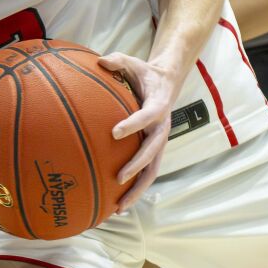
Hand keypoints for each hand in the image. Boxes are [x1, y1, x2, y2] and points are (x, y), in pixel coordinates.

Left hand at [99, 51, 178, 211]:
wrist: (167, 83)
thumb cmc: (145, 74)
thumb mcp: (134, 62)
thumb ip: (118, 61)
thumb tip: (100, 61)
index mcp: (158, 106)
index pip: (146, 117)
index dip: (133, 124)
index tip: (114, 132)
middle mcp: (162, 128)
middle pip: (153, 152)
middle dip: (136, 166)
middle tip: (119, 178)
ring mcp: (159, 142)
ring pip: (152, 171)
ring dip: (137, 190)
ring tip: (119, 207)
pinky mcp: (155, 151)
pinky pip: (147, 173)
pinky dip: (135, 189)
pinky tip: (118, 204)